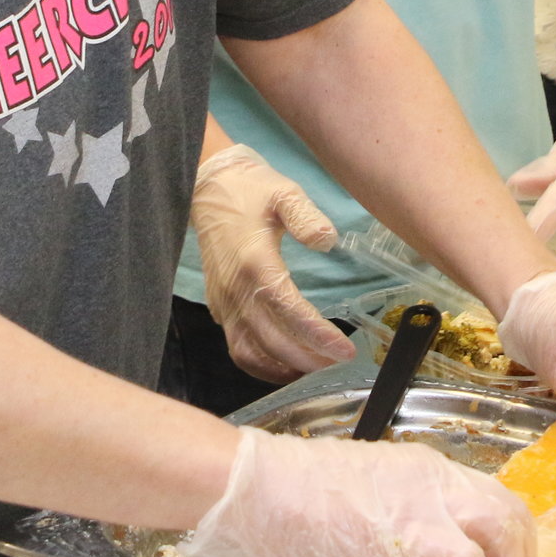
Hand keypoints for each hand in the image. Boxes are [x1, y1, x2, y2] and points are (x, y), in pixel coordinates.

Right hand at [186, 428, 534, 556]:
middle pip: (508, 507)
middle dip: (521, 553)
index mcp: (416, 465)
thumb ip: (389, 523)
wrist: (251, 486)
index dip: (498, 532)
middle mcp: (432, 475)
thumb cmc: (282, 494)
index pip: (482, 491)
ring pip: (505, 528)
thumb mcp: (351, 500)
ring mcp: (426, 501)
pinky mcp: (415, 534)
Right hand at [194, 145, 354, 381]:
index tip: (345, 350)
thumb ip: (306, 217)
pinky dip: (261, 364)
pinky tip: (286, 364)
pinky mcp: (218, 306)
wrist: (210, 188)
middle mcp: (235, 289)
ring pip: (250, 351)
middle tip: (338, 362)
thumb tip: (328, 241)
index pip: (288, 310)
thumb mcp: (284, 193)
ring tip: (316, 368)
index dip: (317, 335)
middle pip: (271, 340)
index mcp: (255, 262)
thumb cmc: (252, 191)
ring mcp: (223, 301)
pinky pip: (237, 346)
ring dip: (283, 367)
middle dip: (307, 358)